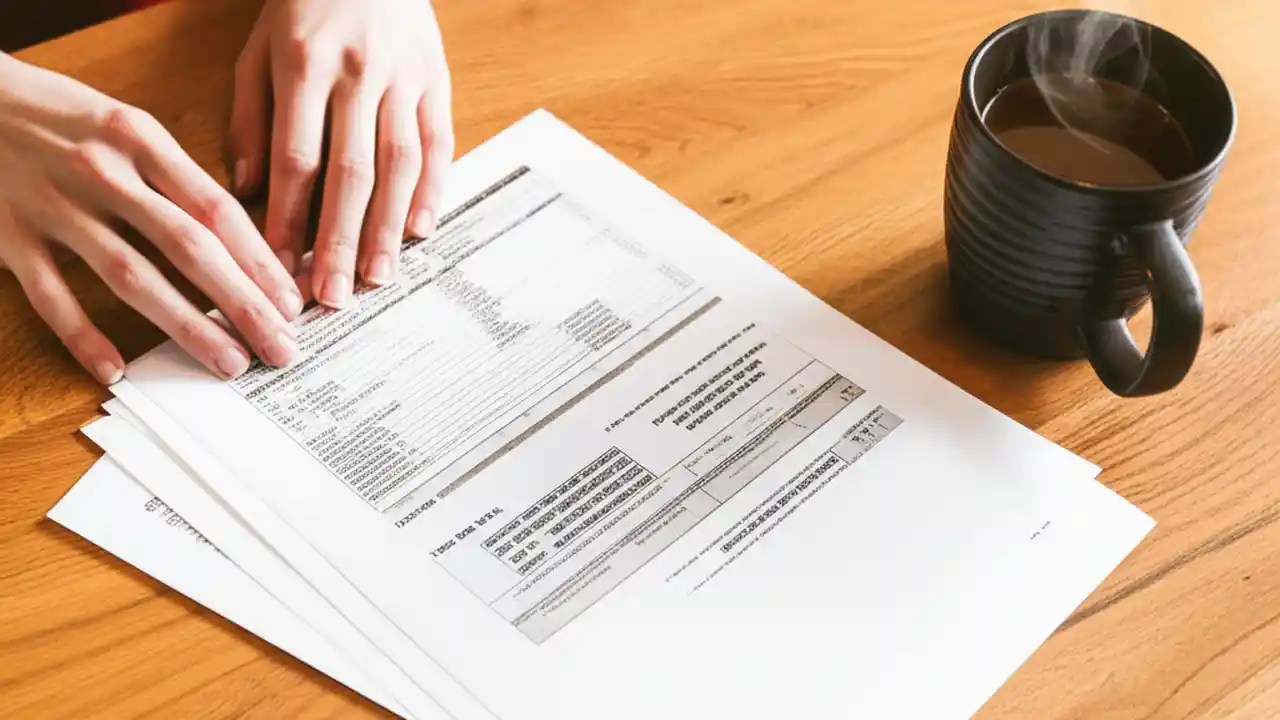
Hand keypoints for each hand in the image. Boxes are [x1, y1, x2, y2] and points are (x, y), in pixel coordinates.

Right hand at [0, 55, 301, 384]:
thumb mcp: (126, 125)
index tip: (293, 302)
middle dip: (242, 303)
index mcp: (141, 138)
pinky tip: (116, 368)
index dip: (260, 260)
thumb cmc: (59, 114)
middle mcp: (103, 172)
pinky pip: (51, 295)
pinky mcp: (8, 234)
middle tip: (281, 346)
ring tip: (229, 362)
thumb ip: (178, 178)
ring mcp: (54, 205)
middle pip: (188, 246)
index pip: (216, 209)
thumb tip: (244, 240)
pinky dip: (83, 336)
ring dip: (186, 325)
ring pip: (131, 275)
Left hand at [229, 0, 454, 307]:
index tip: (281, 267)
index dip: (290, 220)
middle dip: (341, 241)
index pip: (297, 159)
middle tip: (334, 294)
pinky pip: (438, 143)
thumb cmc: (303, 6)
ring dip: (388, 228)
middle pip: (350, 173)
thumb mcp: (257, 48)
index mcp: (304, 65)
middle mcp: (358, 76)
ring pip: (398, 165)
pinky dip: (433, 190)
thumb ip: (249, 116)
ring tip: (380, 278)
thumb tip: (248, 188)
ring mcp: (403, 79)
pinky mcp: (436, 81)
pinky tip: (421, 230)